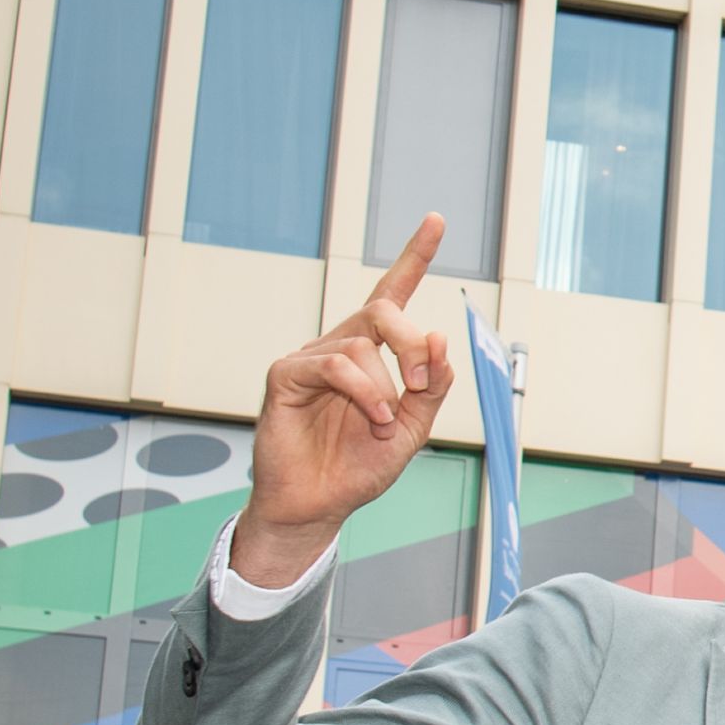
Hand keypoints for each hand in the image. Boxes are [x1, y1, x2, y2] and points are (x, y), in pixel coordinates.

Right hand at [230, 215, 453, 586]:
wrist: (319, 505)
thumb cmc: (359, 466)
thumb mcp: (412, 428)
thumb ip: (431, 386)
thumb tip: (439, 339)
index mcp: (374, 352)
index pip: (393, 293)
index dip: (414, 256)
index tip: (436, 220)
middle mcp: (343, 345)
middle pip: (383, 311)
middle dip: (411, 342)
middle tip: (423, 383)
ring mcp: (311, 357)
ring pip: (361, 344)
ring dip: (385, 387)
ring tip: (382, 422)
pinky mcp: (285, 374)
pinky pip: (333, 363)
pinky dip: (361, 390)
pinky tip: (369, 418)